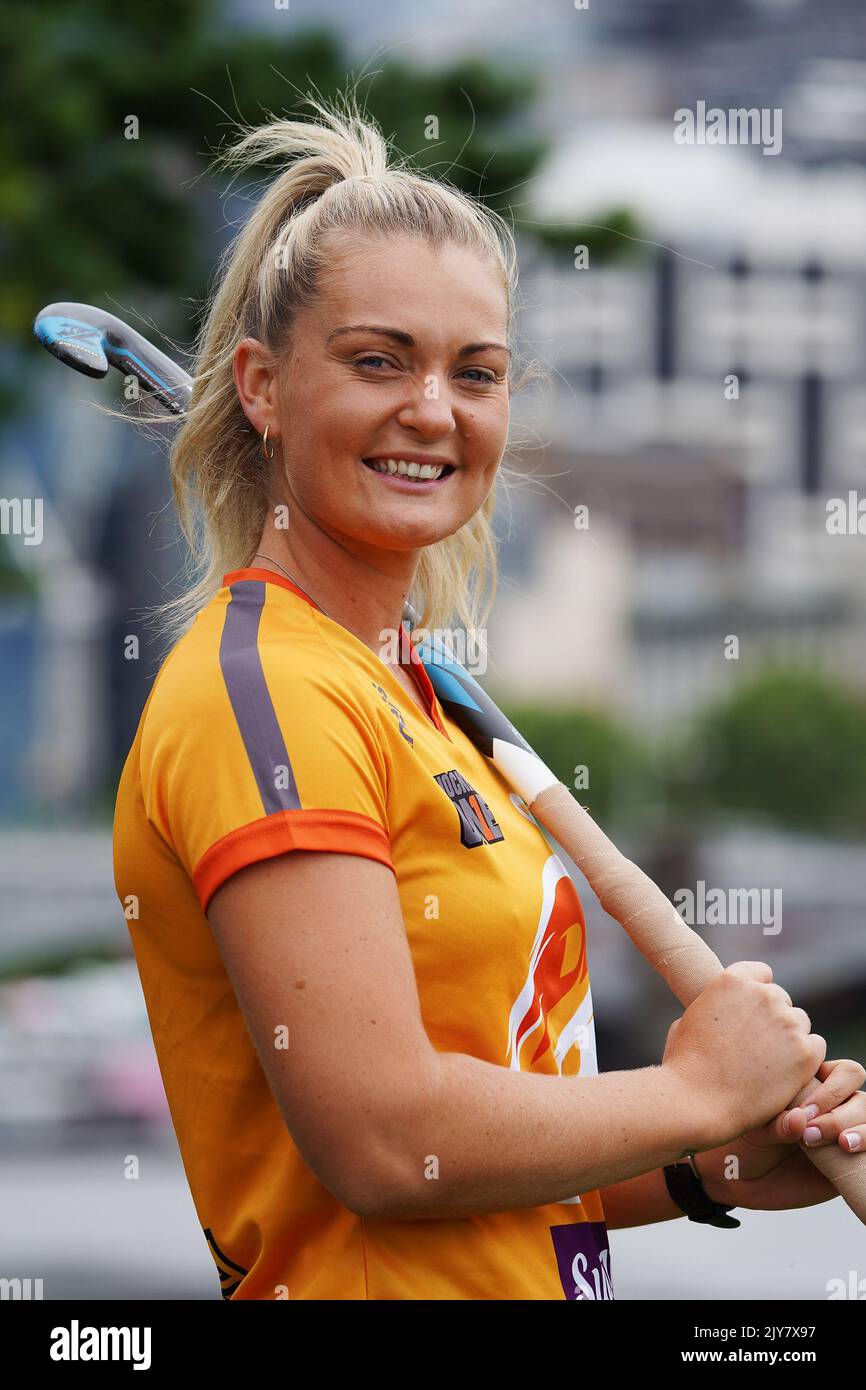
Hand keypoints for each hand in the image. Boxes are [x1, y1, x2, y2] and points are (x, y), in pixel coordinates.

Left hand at [693, 1058, 865, 1211]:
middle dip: (839, 1111)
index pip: (842, 1071)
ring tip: (838, 1145)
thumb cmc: (747, 1142)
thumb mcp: (755, 1127)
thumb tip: (799, 1120)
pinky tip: (847, 1152)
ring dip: (859, 1129)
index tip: (803, 1113)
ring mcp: (846, 1132)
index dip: (830, 1089)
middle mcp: (834, 1106)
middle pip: (859, 1093)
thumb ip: (777, 1123)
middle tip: (811, 1134)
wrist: (743, 1179)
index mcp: (813, 1084)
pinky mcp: (853, 1163)